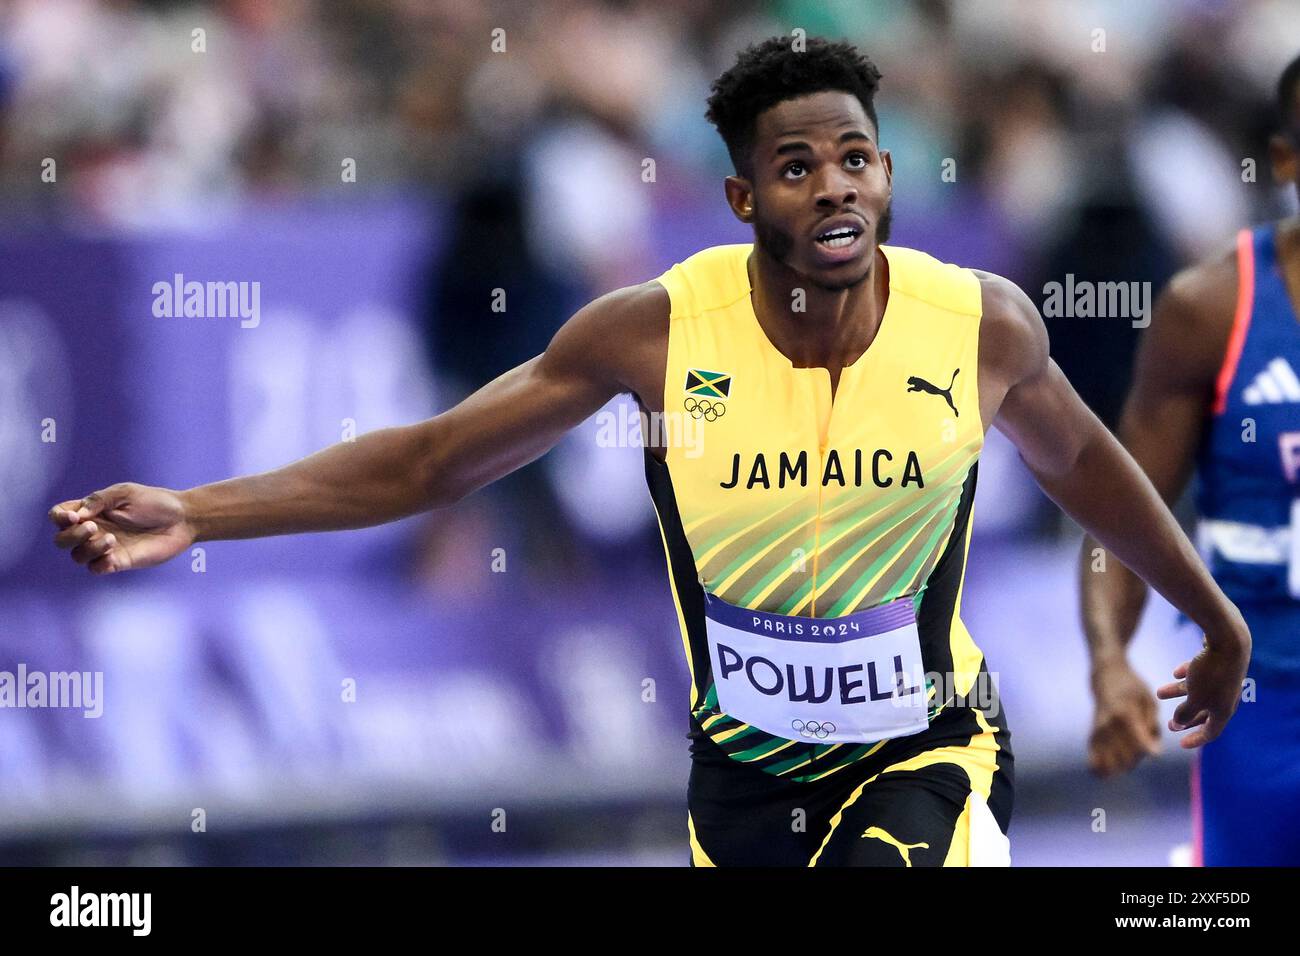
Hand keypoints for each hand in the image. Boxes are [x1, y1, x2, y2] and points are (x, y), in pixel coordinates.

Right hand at [48, 482, 194, 574]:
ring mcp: (106, 548)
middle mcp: (94, 530)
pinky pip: (97, 569)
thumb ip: (99, 500)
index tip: (74, 516)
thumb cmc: (155, 502)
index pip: (59, 516)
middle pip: (62, 540)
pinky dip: (98, 564)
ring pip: (78, 556)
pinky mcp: (120, 562)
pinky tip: (112, 555)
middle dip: (71, 536)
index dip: (59, 517)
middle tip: (93, 527)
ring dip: (88, 548)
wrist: (183, 519)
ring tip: (111, 539)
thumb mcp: (125, 493)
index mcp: (91, 511)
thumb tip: (77, 514)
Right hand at [1088, 659, 1160, 776]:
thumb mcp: (1149, 701)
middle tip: (1143, 744)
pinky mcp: (1091, 738)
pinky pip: (1094, 765)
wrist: (1107, 677)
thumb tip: (1154, 754)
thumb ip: (1152, 727)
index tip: (1156, 752)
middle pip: (1128, 759)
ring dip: (1124, 765)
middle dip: (1140, 758)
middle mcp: (1107, 726)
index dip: (1150, 752)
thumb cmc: (1134, 689)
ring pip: (1112, 766)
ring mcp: (1097, 733)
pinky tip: (1114, 763)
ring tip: (1129, 752)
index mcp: (1125, 715)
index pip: (1139, 744)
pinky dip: (1104, 771)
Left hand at [1156, 624, 1250, 748]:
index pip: (1212, 731)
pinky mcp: (1221, 662)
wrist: (1228, 640)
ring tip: (1159, 692)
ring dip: (1178, 692)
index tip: (1181, 745)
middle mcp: (1227, 696)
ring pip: (1199, 690)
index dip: (1196, 739)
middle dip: (1186, 718)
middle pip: (1204, 713)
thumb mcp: (1195, 698)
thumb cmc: (1211, 673)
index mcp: (1224, 710)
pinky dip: (1189, 674)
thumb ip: (1186, 713)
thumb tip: (1178, 722)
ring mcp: (1225, 679)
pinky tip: (1176, 673)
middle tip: (1168, 724)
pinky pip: (1203, 672)